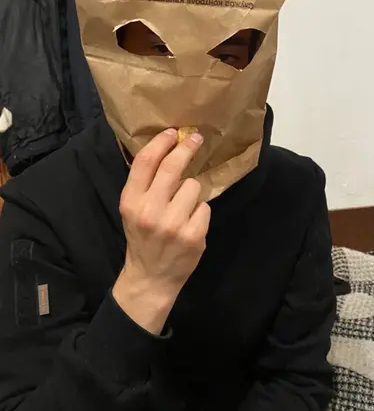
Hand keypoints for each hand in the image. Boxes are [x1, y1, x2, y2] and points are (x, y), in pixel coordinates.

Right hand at [112, 128, 209, 333]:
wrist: (151, 278)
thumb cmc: (142, 237)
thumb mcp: (132, 209)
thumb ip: (144, 183)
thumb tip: (165, 149)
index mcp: (131, 201)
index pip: (146, 161)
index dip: (162, 142)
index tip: (173, 133)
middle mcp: (150, 211)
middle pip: (172, 167)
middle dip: (187, 148)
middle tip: (196, 138)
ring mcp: (173, 224)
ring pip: (193, 186)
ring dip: (192, 192)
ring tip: (183, 208)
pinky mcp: (193, 236)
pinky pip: (205, 207)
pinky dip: (200, 212)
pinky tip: (190, 223)